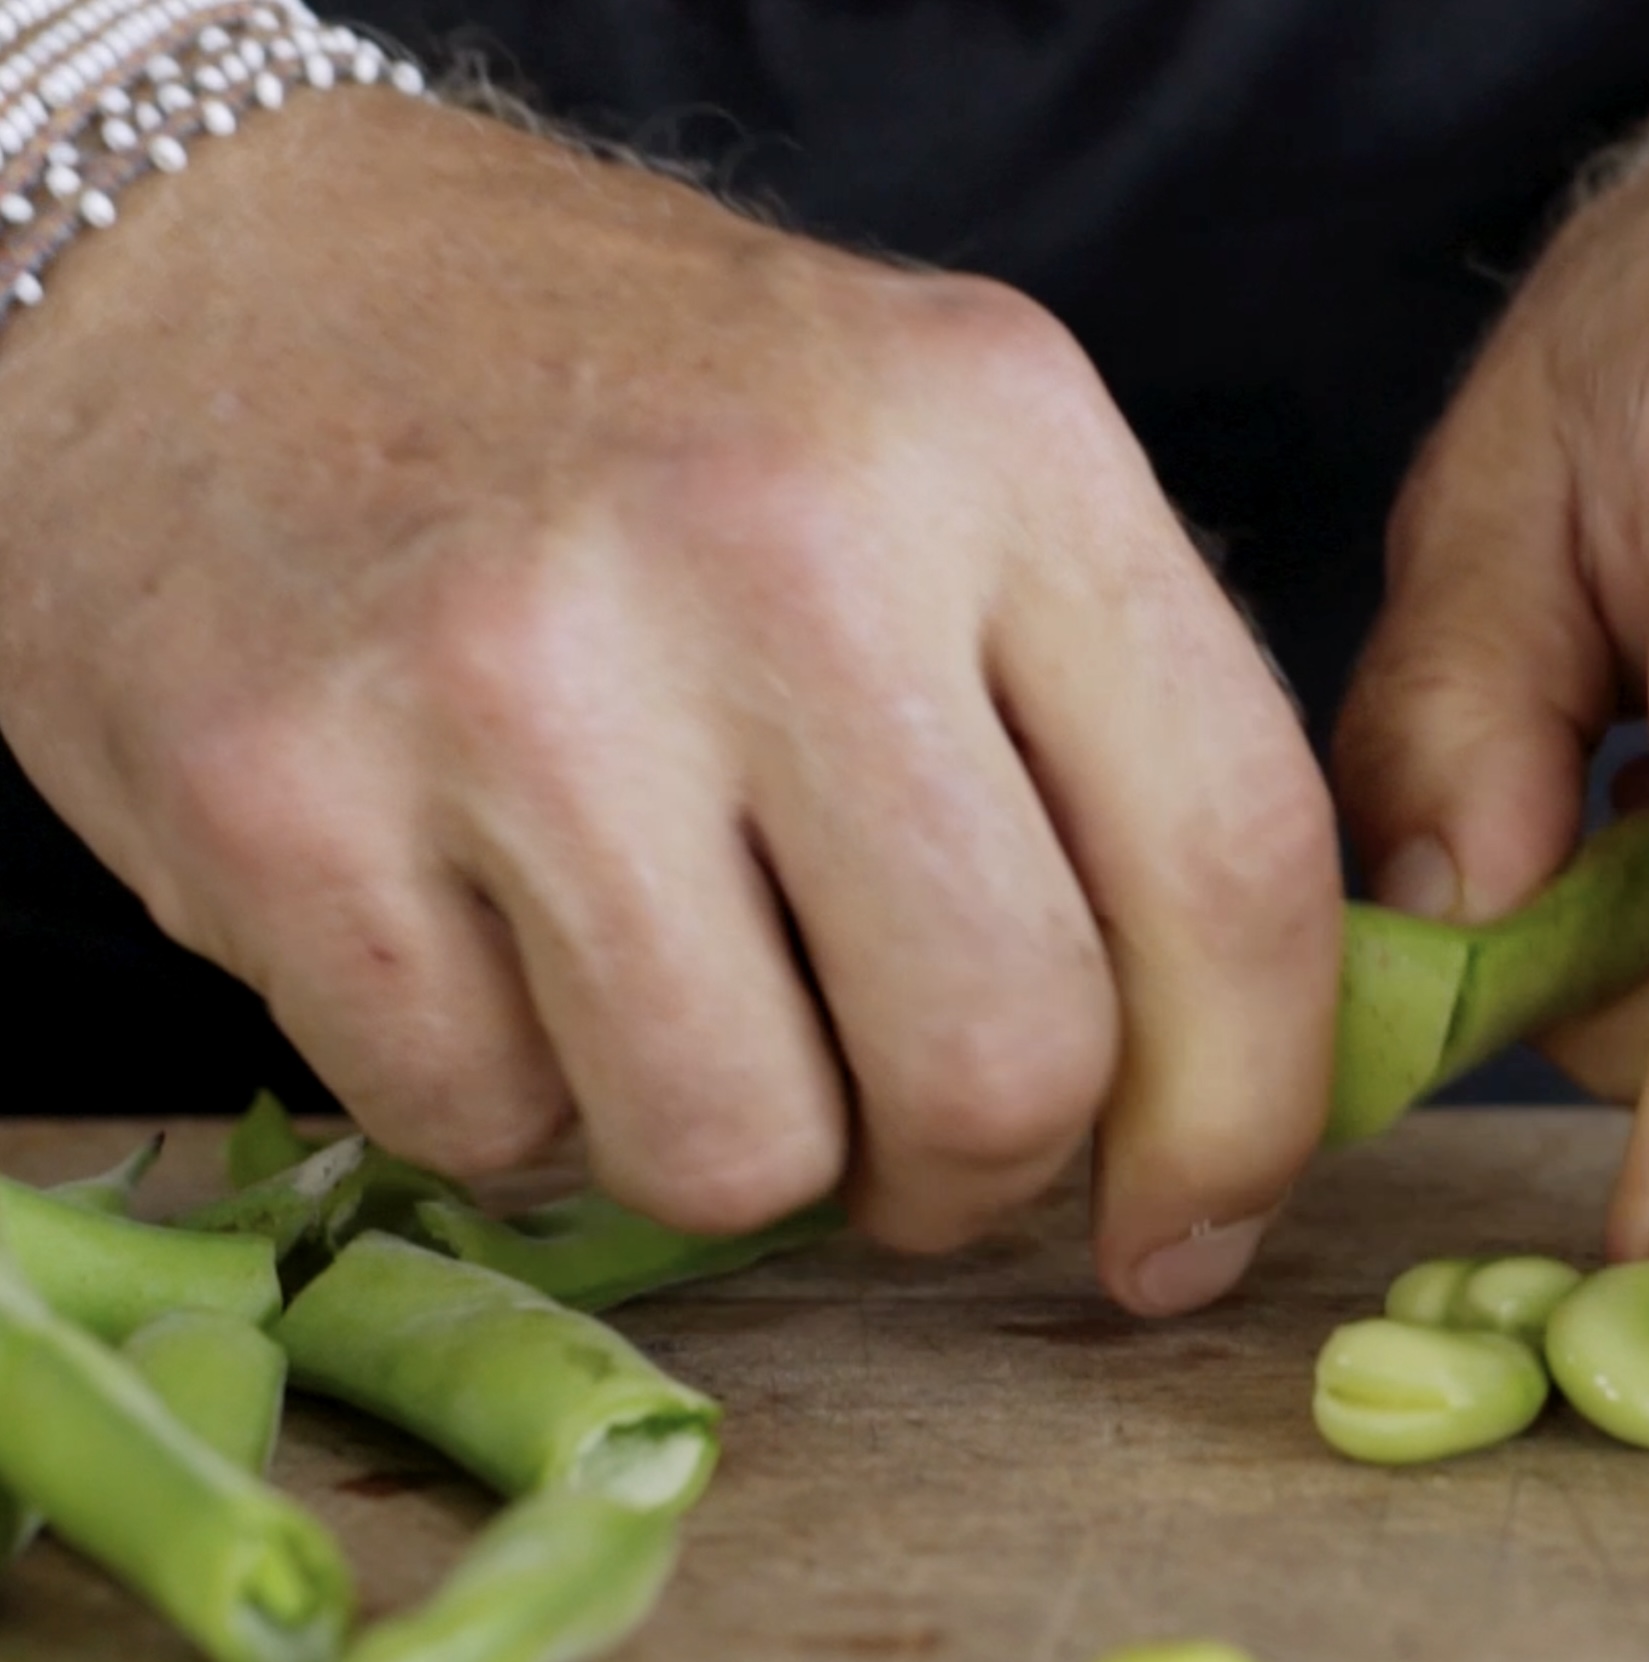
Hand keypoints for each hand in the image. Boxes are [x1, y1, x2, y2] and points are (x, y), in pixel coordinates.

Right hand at [0, 91, 1340, 1312]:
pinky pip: (489, 1134)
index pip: (1233, 861)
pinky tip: (481, 930)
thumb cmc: (632, 409)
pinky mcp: (277, 793)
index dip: (1243, 1112)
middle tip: (899, 1118)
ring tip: (672, 984)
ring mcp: (512, 666)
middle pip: (1001, 1064)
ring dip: (731, 1139)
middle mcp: (777, 535)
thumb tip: (1220, 1086)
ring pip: (735, 1156)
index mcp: (997, 434)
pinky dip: (514, 1094)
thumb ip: (1104, 737)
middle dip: (965, 1169)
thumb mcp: (931, 462)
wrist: (235, 279)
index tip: (1187, 1225)